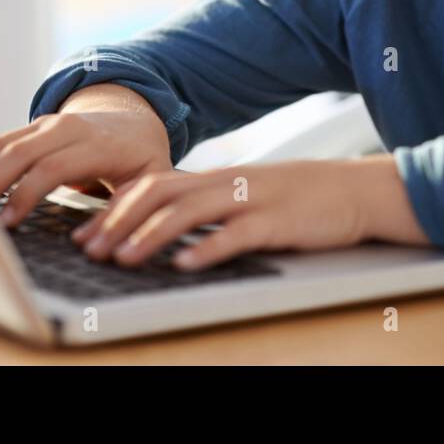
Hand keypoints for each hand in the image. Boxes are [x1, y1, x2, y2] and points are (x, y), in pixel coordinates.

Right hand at [0, 85, 172, 226]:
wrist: (135, 118)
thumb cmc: (142, 159)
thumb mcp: (151, 180)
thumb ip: (130, 207)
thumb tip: (97, 243)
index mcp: (98, 144)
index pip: (53, 167)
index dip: (27, 195)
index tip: (9, 224)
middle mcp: (68, 128)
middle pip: (19, 154)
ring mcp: (47, 124)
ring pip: (2, 145)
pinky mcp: (32, 126)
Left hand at [71, 155, 428, 270]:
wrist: (358, 191)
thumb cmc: (301, 200)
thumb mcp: (248, 198)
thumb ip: (211, 208)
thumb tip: (167, 230)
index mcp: (217, 179)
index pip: (154, 184)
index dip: (114, 208)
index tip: (85, 232)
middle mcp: (228, 184)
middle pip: (161, 193)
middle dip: (119, 220)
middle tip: (89, 248)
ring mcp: (253, 200)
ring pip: (190, 211)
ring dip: (150, 234)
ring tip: (122, 257)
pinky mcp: (278, 222)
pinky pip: (237, 234)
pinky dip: (208, 249)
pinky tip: (185, 264)